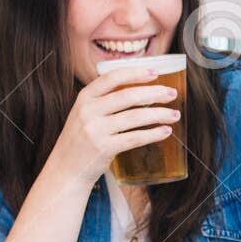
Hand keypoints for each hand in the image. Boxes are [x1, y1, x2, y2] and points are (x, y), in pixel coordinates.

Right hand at [47, 67, 180, 184]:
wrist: (65, 169)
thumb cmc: (81, 139)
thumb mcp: (85, 114)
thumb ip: (104, 101)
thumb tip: (142, 90)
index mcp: (84, 98)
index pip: (112, 78)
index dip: (135, 73)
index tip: (155, 73)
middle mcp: (88, 111)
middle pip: (128, 96)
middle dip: (154, 93)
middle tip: (172, 94)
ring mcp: (95, 130)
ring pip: (135, 116)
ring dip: (159, 114)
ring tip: (175, 114)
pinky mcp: (104, 148)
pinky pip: (135, 138)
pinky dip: (153, 134)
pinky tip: (165, 131)